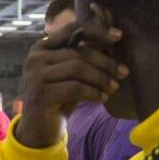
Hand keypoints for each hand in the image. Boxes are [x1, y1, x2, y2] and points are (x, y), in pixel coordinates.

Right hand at [16, 18, 126, 148]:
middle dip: (105, 62)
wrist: (39, 130)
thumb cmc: (58, 99)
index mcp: (41, 48)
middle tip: (123, 72)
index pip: (71, 29)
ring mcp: (36, 76)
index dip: (97, 31)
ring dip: (101, 78)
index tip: (118, 36)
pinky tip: (102, 98)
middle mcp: (35, 59)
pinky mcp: (41, 95)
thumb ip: (81, 57)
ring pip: (78, 69)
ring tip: (114, 87)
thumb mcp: (69, 75)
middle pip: (79, 53)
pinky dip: (93, 93)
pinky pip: (75, 88)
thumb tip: (111, 41)